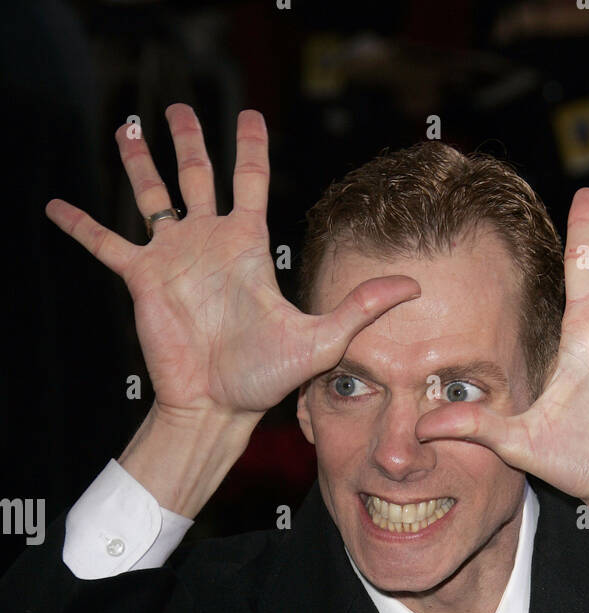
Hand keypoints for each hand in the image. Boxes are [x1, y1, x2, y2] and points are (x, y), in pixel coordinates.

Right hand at [45, 105, 419, 422]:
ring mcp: (173, 257)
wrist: (219, 406)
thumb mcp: (321, 337)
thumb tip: (412, 285)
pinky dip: (81, 225)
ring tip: (125, 127)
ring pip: (151, 194)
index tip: (249, 117)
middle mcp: (208, 243)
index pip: (250, 182)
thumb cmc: (266, 378)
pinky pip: (106, 243)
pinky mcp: (142, 279)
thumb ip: (362, 305)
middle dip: (190, 141)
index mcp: (247, 247)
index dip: (250, 148)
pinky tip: (56, 208)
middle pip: (196, 175)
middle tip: (181, 109)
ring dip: (137, 162)